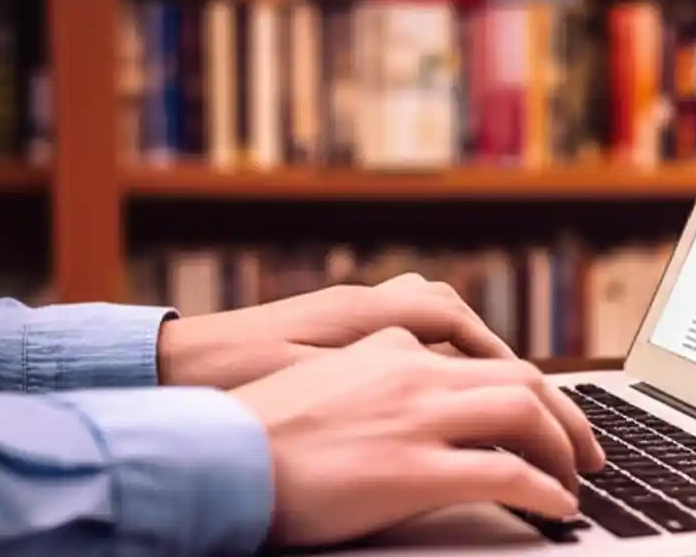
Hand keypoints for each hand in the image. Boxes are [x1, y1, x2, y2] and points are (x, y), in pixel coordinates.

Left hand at [158, 274, 514, 388]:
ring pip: (426, 313)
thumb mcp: (311, 389)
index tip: (526, 392)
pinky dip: (426, 349)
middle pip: (449, 310)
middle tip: (520, 393)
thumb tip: (438, 391)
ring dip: (461, 345)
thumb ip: (378, 381)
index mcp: (362, 311)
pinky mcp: (330, 332)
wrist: (170, 365)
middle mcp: (361, 303)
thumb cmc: (230, 381)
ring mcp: (345, 314)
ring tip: (483, 386)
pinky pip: (399, 328)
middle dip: (491, 350)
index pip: (453, 319)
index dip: (495, 356)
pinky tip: (426, 383)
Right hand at [231, 326, 606, 546]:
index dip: (531, 392)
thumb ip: (376, 376)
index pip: (487, 361)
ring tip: (578, 480)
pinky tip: (556, 508)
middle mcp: (414, 373)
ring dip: (564, 450)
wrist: (211, 457)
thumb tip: (409, 390)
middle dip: (567, 416)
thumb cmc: (258, 431)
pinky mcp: (412, 470)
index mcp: (394, 349)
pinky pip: (507, 474)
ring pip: (526, 415)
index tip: (548, 417)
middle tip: (588, 450)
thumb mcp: (325, 379)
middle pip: (523, 380)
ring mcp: (416, 419)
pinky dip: (545, 490)